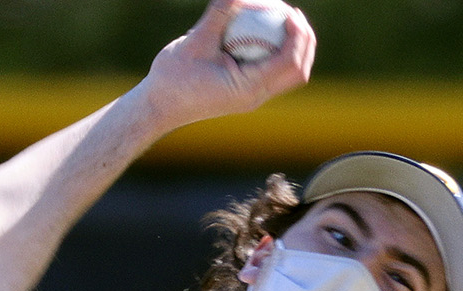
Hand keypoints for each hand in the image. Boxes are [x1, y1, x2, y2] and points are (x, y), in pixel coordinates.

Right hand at [136, 0, 315, 132]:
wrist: (158, 106)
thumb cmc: (171, 78)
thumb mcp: (194, 41)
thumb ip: (219, 15)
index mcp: (248, 89)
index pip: (289, 63)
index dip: (298, 36)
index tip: (290, 12)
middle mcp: (255, 97)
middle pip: (298, 72)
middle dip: (304, 41)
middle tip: (292, 14)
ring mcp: (253, 97)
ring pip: (289, 75)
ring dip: (294, 48)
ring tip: (284, 21)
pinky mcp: (246, 93)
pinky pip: (272, 73)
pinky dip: (277, 52)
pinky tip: (265, 31)